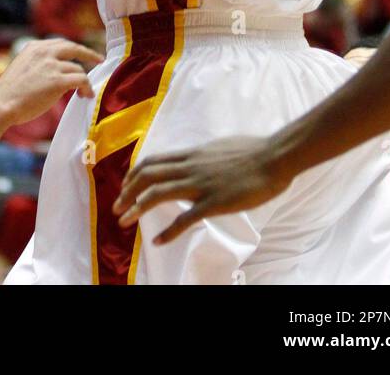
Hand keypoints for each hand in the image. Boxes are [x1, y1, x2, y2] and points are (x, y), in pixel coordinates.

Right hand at [0, 37, 102, 126]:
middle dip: (88, 54)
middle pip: (73, 48)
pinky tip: (86, 95)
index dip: (73, 49)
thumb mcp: (21, 67)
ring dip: (84, 81)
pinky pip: (81, 80)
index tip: (82, 54)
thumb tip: (53, 70)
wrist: (1, 104)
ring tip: (84, 92)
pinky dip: (87, 87)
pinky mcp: (58, 81)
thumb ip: (37, 63)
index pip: (60, 43)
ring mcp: (52, 65)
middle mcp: (44, 52)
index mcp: (34, 47)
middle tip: (98, 59)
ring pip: (78, 69)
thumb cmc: (8, 93)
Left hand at [112, 137, 287, 244]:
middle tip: (116, 208)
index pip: (153, 160)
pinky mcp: (215, 202)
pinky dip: (168, 231)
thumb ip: (201, 157)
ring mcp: (201, 184)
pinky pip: (185, 218)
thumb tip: (193, 161)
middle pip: (149, 175)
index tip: (125, 187)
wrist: (273, 157)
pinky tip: (157, 241)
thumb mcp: (217, 148)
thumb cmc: (251, 152)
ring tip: (124, 222)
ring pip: (158, 193)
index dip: (134, 174)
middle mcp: (191, 166)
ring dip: (137, 208)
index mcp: (192, 153)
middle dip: (127, 192)